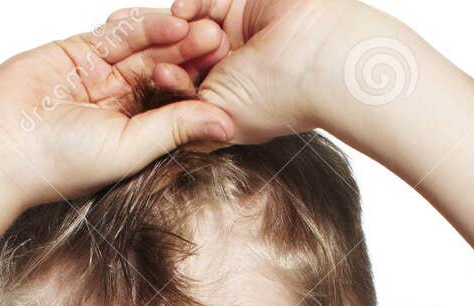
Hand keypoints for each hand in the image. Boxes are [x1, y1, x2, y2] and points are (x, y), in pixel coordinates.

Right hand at [0, 10, 234, 207]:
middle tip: (224, 45)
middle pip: (165, 72)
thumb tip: (228, 125)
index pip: (176, 106)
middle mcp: (121, 103)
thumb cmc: (60, 162)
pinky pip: (118, 32)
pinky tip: (171, 22)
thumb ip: (176, 128)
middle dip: (193, 58)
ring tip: (205, 31)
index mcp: (136, 133)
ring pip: (145, 48)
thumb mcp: (130, 147)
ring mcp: (101, 75)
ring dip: (174, 39)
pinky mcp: (80, 50)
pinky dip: (143, 26)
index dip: (201, 91)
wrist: (2, 144)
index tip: (232, 81)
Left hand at [165, 0, 344, 140]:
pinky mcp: (241, 3)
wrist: (315, 57)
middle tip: (165, 55)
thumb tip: (163, 126)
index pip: (186, 89)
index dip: (168, 83)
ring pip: (192, 28)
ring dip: (182, 32)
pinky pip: (204, 1)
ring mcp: (236, 35)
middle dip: (172, 55)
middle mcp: (232, 69)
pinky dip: (190, 5)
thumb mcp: (219, 117)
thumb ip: (188, 117)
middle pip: (184, 57)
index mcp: (228, 101)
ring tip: (180, 33)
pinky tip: (182, 12)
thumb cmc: (276, 97)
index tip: (158, 78)